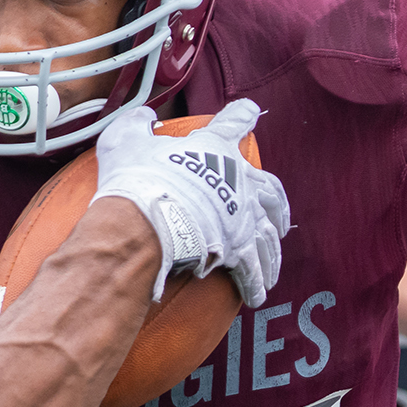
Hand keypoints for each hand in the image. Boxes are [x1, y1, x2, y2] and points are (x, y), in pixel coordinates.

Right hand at [91, 99, 290, 307]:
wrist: (146, 217)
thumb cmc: (137, 177)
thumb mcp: (127, 138)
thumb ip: (136, 123)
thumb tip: (143, 116)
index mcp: (215, 148)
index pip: (233, 122)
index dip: (241, 114)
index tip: (249, 111)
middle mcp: (238, 180)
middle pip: (269, 189)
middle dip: (276, 204)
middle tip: (280, 219)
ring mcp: (242, 215)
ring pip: (267, 235)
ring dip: (270, 252)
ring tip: (271, 268)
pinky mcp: (238, 248)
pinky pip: (252, 269)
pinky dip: (256, 283)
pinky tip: (258, 295)